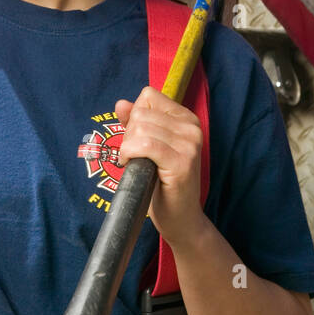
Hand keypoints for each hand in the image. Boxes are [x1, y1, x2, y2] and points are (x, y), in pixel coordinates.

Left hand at [113, 87, 206, 248]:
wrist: (180, 218)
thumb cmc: (163, 183)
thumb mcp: (149, 147)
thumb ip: (135, 123)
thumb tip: (121, 104)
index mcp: (187, 119)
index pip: (148, 97)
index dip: (135, 118)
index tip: (139, 140)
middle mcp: (192, 128)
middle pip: (141, 113)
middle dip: (129, 135)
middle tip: (137, 157)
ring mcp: (189, 145)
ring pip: (140, 128)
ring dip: (128, 148)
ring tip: (138, 164)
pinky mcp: (181, 162)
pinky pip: (145, 145)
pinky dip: (130, 154)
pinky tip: (132, 165)